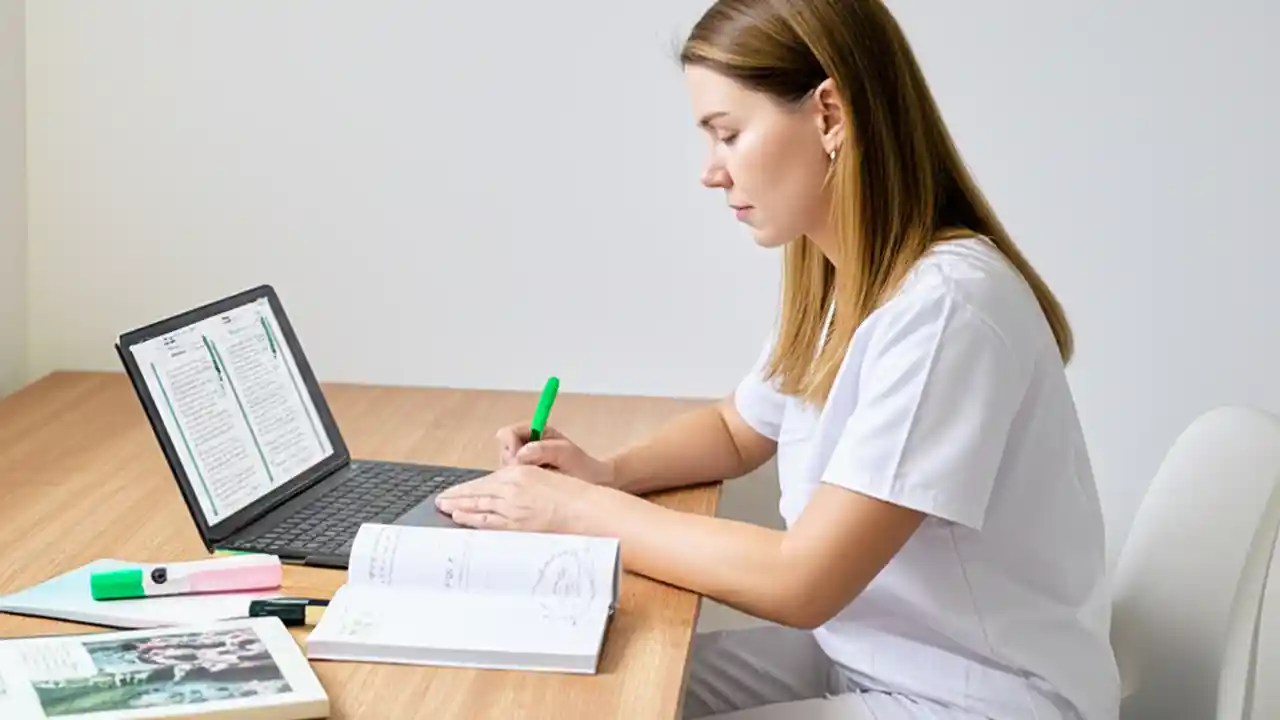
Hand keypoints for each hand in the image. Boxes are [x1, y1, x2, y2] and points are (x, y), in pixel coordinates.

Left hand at [435, 465, 603, 533]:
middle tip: (441, 500)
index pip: (486, 480)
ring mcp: (512, 508)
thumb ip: (522, 483)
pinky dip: (473, 521)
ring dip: (459, 508)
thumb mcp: (543, 477)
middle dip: (457, 496)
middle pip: (477, 493)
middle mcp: (512, 488)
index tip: (457, 490)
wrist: (587, 509)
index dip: (469, 487)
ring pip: (478, 507)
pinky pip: (489, 523)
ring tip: (445, 508)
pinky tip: (461, 519)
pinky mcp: (517, 525)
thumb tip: (503, 493)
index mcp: (519, 473)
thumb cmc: (571, 494)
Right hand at [495, 423, 617, 487]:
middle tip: (533, 473)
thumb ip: (544, 449)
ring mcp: (522, 462)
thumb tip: (520, 454)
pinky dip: (520, 485)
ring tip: (539, 481)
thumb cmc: (582, 466)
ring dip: (517, 476)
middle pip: (503, 451)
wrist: (593, 484)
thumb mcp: (566, 453)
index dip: (510, 446)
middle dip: (513, 464)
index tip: (521, 460)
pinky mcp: (524, 478)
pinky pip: (511, 481)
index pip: (507, 433)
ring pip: (504, 467)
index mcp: (535, 432)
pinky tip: (536, 489)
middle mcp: (525, 444)